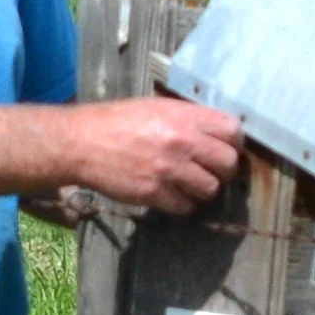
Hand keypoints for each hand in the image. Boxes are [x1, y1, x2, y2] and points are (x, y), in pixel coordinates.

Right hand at [67, 96, 243, 215]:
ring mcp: (169, 169)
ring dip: (202, 190)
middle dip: (222, 170)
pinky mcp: (154, 193)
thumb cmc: (118, 121)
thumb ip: (187, 119)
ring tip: (188, 184)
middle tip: (209, 170)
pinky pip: (185, 207)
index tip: (224, 149)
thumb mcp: (156, 108)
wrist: (82, 142)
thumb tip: (215, 134)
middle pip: (228, 164)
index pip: (233, 131)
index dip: (233, 143)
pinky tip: (170, 194)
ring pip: (210, 189)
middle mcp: (181, 142)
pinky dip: (181, 204)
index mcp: (184, 116)